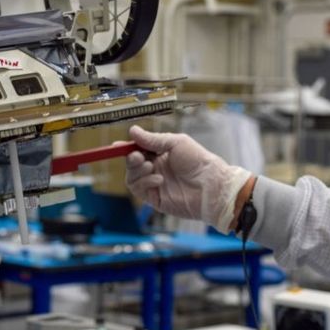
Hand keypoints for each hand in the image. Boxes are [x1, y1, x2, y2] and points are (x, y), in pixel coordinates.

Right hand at [124, 126, 252, 230]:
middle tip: (137, 156)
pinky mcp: (155, 199)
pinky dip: (144, 182)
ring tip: (149, 166)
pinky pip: (139, 190)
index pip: (137, 150)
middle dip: (131, 158)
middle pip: (131, 164)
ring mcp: (154, 185)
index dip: (127, 148)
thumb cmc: (199, 161)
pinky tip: (158, 179)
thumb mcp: (176, 143)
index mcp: (160, 154)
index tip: (117, 146)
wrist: (211, 185)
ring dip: (136, 170)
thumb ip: (153, 139)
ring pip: (131, 177)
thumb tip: (132, 131)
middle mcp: (155, 169)